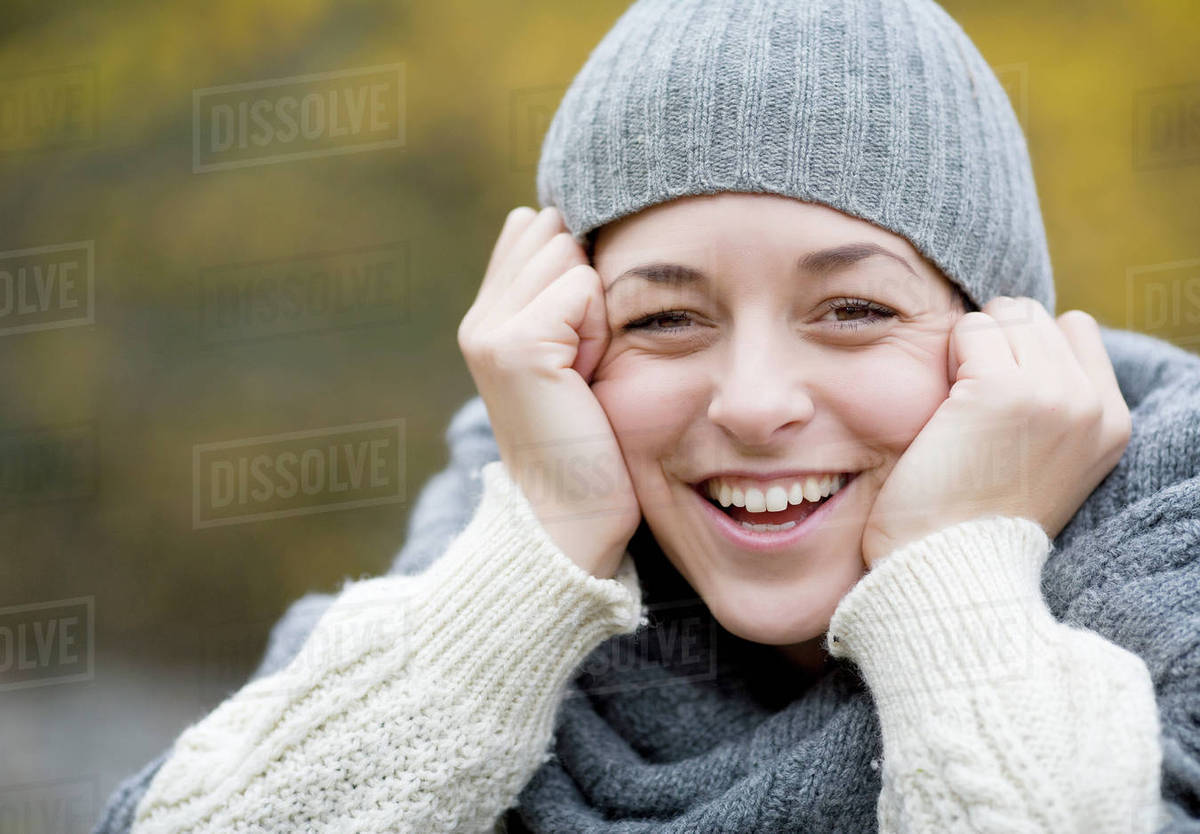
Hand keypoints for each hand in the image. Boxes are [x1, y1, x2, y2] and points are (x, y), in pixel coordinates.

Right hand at [457, 206, 641, 578]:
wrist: (571, 517)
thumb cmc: (590, 442)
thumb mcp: (571, 356)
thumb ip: (558, 293)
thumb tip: (563, 221)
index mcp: (487, 316)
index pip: (533, 227)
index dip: (574, 270)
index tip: (578, 342)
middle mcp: (479, 318)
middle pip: (554, 231)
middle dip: (586, 286)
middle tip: (582, 361)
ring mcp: (489, 329)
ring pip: (568, 253)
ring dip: (594, 309)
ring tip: (582, 369)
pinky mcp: (515, 344)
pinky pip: (582, 287)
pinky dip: (597, 330)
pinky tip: (583, 377)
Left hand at [860, 297, 1131, 568]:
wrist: (949, 568)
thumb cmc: (973, 516)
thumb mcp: (1046, 461)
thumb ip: (1054, 403)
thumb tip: (1020, 336)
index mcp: (1111, 423)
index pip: (1074, 328)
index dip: (1023, 347)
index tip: (997, 397)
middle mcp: (1092, 404)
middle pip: (1033, 315)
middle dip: (993, 342)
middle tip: (968, 402)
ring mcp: (1052, 394)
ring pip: (1004, 315)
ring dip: (968, 347)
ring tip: (958, 405)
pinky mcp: (1002, 390)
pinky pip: (970, 329)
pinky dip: (947, 356)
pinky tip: (945, 406)